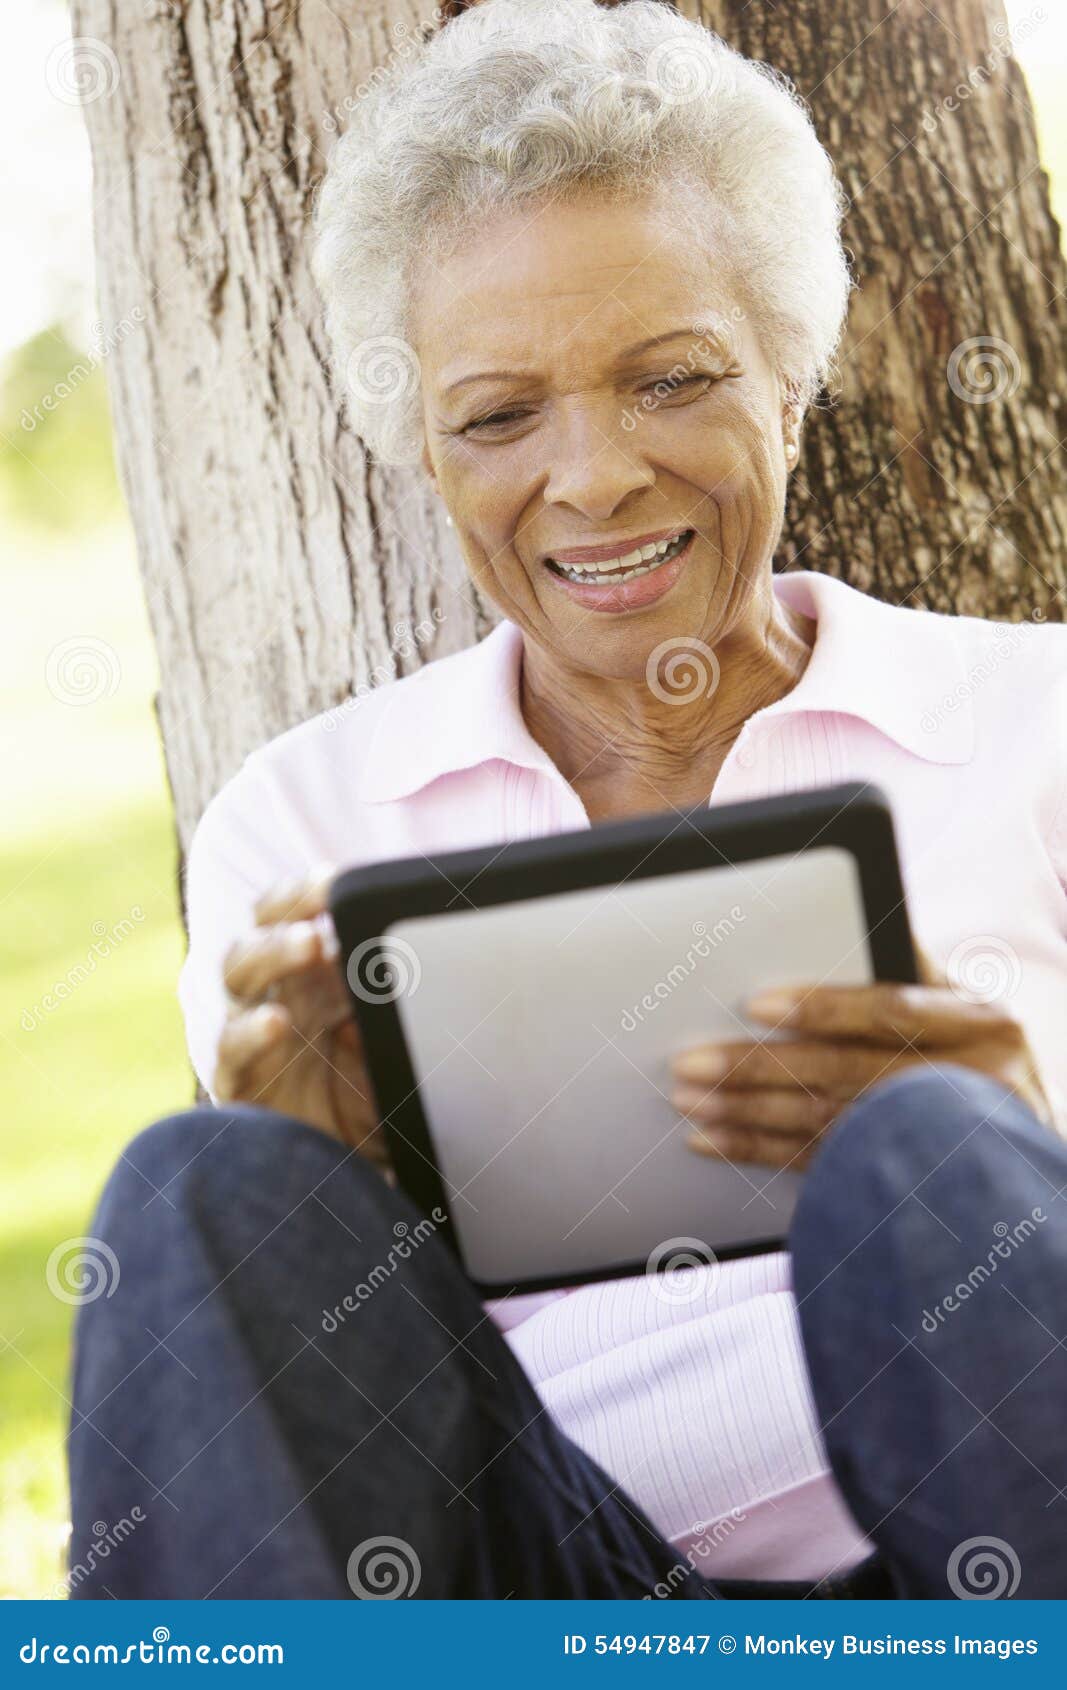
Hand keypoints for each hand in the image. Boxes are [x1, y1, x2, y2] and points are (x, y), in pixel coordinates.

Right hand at [213, 865, 388, 1167]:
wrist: (350, 1173)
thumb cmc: (372, 1098)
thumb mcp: (398, 1044)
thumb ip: (404, 1006)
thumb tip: (435, 963)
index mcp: (310, 973)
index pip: (293, 910)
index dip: (308, 889)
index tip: (338, 876)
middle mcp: (276, 991)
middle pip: (262, 926)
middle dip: (290, 905)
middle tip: (326, 894)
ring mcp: (251, 1031)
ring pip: (238, 970)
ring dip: (273, 950)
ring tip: (312, 941)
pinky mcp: (236, 1079)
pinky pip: (230, 1049)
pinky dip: (250, 1033)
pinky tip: (277, 1022)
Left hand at [670, 942, 1053, 1170]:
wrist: (1017, 1155)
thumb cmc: (975, 1057)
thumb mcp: (962, 1010)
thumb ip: (906, 975)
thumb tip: (838, 927)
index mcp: (980, 1024)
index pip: (889, 1012)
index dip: (821, 1007)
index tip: (755, 1004)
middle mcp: (971, 1084)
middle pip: (845, 1074)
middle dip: (758, 1068)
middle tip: (691, 1063)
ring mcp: (943, 1144)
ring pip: (826, 1125)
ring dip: (746, 1113)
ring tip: (689, 1100)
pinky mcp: (906, 1184)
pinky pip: (820, 1166)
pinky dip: (759, 1151)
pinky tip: (714, 1141)